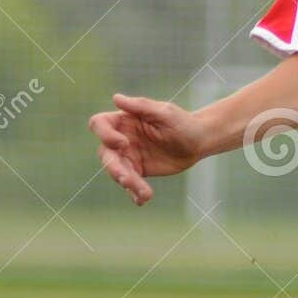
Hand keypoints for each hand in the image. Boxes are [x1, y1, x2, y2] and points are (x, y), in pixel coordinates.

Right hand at [88, 93, 207, 205]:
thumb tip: (116, 98)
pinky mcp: (139, 171)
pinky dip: (135, 192)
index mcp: (123, 121)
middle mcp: (121, 139)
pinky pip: (132, 183)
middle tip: (127, 178)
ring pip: (118, 171)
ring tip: (144, 193)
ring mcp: (129, 156)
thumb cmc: (182, 122)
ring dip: (128, 183)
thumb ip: (141, 106)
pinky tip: (142, 200)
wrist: (198, 142)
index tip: (123, 143)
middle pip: (106, 154)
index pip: (99, 124)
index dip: (104, 135)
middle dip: (114, 168)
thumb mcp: (164, 112)